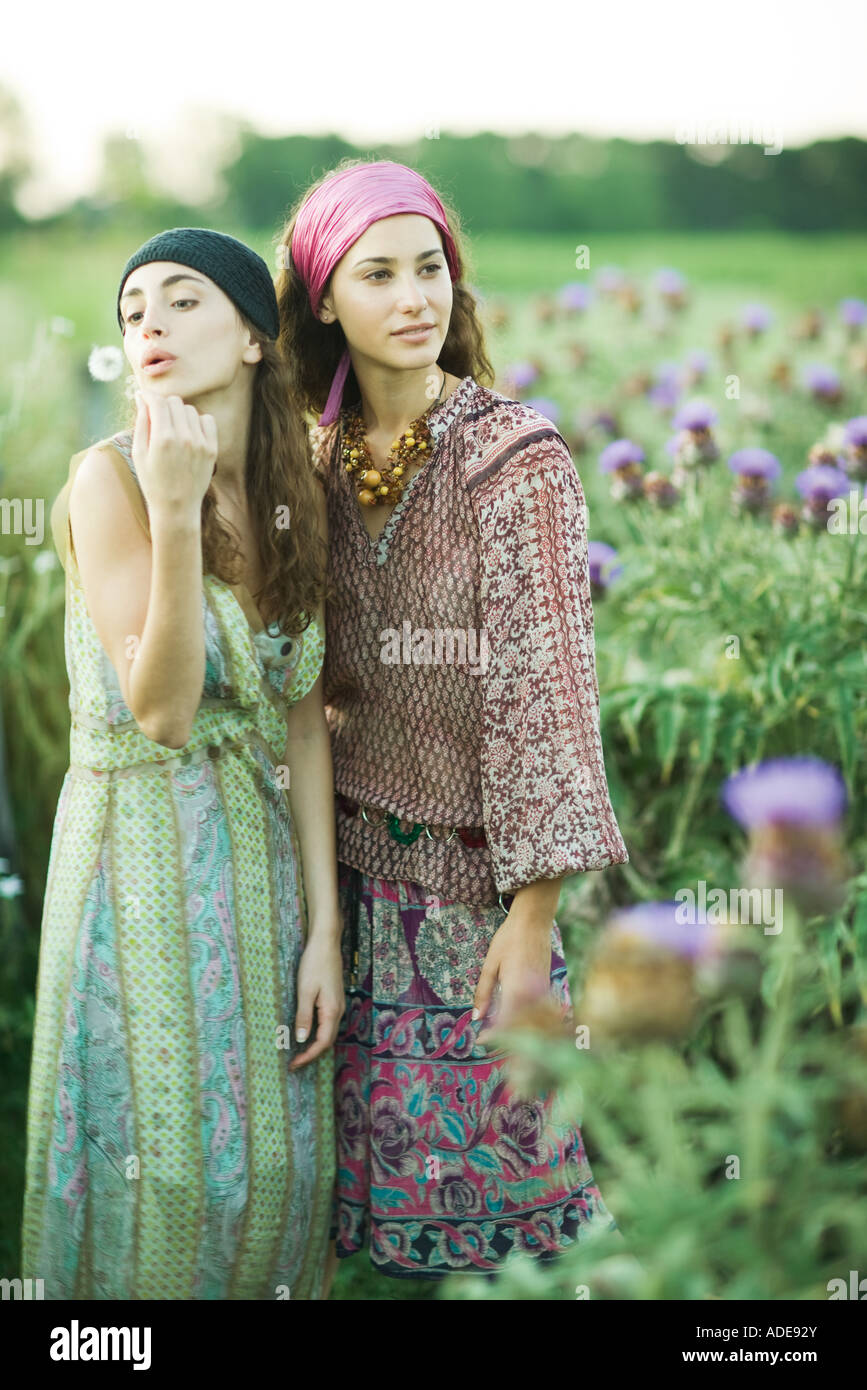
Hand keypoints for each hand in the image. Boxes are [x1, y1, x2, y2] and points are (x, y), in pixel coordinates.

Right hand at [132, 389, 217, 520]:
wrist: (177, 508)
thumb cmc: (153, 482)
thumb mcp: (139, 454)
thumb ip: (141, 423)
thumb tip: (142, 399)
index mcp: (163, 439)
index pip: (158, 402)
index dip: (148, 396)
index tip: (143, 398)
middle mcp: (184, 438)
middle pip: (174, 402)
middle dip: (163, 405)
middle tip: (157, 417)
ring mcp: (201, 443)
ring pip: (190, 410)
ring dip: (179, 414)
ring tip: (172, 429)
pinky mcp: (212, 449)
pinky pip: (207, 420)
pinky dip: (197, 421)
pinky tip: (189, 432)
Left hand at [288, 934, 344, 1069]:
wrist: (326, 943)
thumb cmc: (314, 964)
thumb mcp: (305, 991)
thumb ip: (304, 1016)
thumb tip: (301, 1039)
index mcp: (332, 1011)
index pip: (322, 1043)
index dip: (308, 1056)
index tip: (294, 1065)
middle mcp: (338, 1011)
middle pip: (328, 1041)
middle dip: (312, 1054)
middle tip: (294, 1064)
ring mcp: (338, 1005)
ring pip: (328, 1032)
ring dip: (315, 1045)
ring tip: (299, 1053)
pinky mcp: (334, 999)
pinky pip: (328, 1023)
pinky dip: (318, 1034)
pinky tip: (307, 1033)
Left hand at [473, 911, 552, 1047]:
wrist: (534, 922)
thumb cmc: (508, 940)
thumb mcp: (490, 965)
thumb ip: (484, 993)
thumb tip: (476, 1017)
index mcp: (516, 989)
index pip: (505, 1023)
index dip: (493, 1036)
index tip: (481, 1041)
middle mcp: (532, 994)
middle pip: (521, 1028)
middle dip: (507, 1040)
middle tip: (490, 1042)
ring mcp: (542, 991)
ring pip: (532, 1022)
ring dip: (518, 1033)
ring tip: (502, 1037)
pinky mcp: (546, 987)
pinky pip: (538, 1012)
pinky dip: (528, 1021)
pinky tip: (517, 1022)